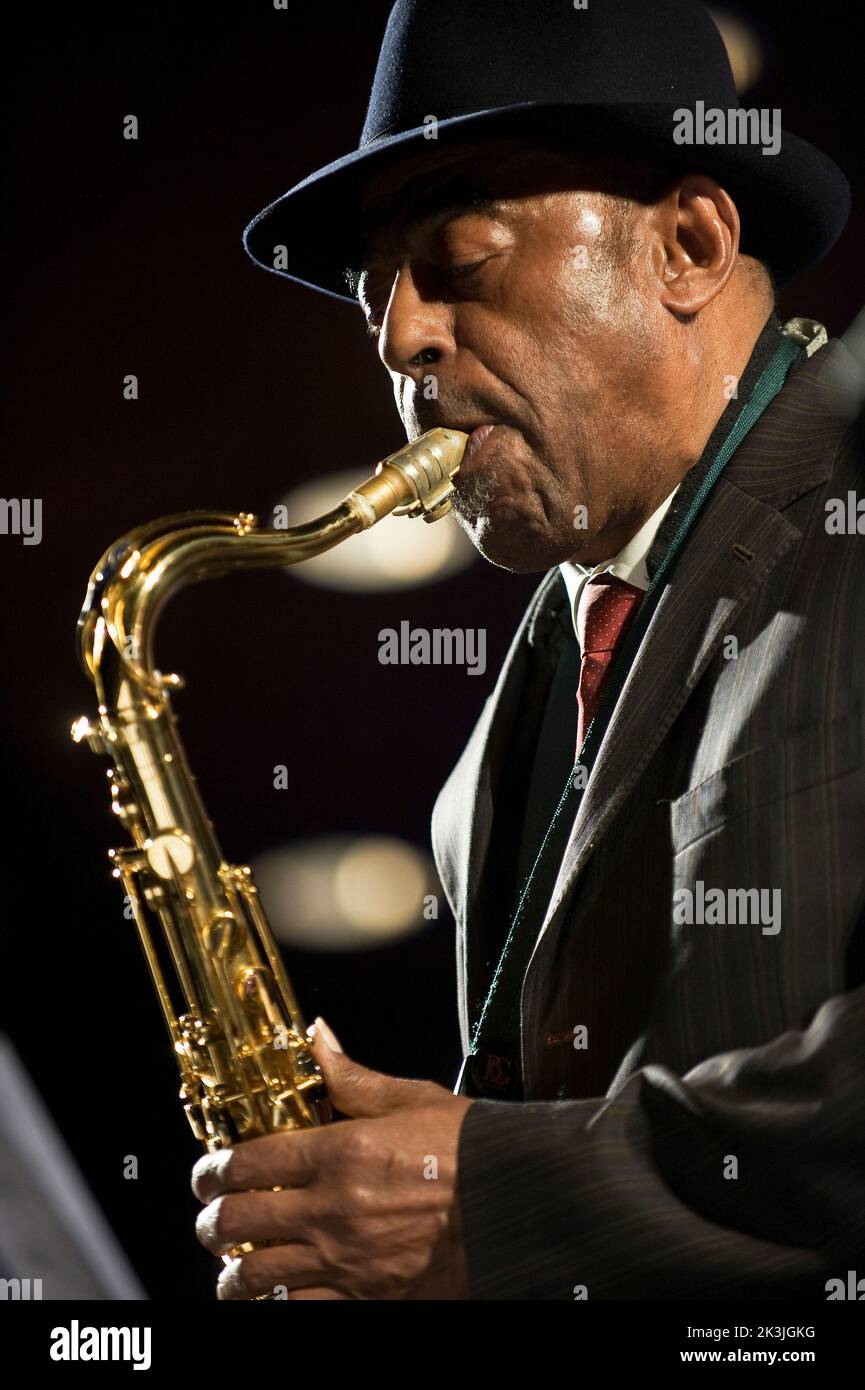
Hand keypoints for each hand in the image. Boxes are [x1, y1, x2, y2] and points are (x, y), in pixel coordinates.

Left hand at [192, 1018, 474, 1299]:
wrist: (518, 1205)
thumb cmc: (470, 1149)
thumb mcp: (410, 1099)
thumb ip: (350, 1076)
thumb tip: (315, 1037)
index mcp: (338, 1153)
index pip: (245, 1163)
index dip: (211, 1171)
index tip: (206, 1174)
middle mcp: (331, 1211)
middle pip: (237, 1223)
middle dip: (211, 1222)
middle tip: (211, 1219)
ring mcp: (345, 1262)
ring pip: (256, 1278)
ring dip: (233, 1274)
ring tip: (232, 1268)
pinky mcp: (366, 1300)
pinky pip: (296, 1313)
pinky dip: (275, 1306)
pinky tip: (275, 1295)